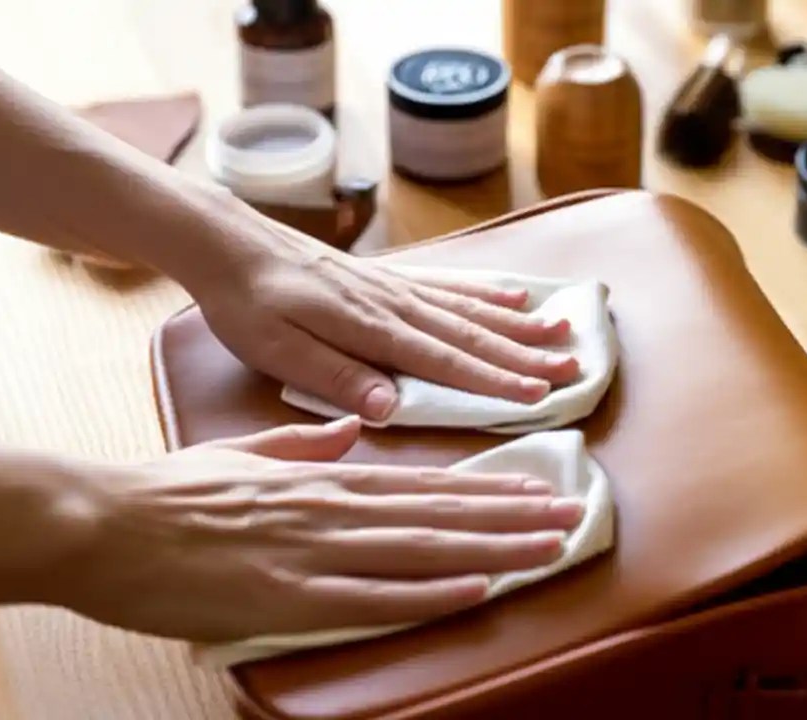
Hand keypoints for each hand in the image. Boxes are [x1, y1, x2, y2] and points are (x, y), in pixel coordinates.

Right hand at [66, 417, 583, 641]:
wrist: (100, 522)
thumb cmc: (168, 492)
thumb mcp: (243, 452)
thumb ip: (301, 443)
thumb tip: (349, 430)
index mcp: (321, 477)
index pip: (424, 482)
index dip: (486, 487)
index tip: (536, 488)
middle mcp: (331, 507)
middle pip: (440, 511)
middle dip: (511, 515)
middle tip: (571, 516)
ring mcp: (312, 550)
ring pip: (422, 546)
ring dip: (493, 546)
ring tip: (548, 546)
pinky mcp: (287, 594)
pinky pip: (372, 595)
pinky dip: (428, 591)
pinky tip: (475, 589)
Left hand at [188, 208, 580, 421]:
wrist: (230, 243)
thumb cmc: (247, 304)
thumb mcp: (275, 351)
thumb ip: (334, 378)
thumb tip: (391, 408)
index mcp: (369, 329)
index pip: (443, 361)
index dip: (494, 382)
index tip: (539, 396)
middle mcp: (394, 304)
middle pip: (472, 334)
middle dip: (526, 355)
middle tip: (575, 369)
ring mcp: (396, 286)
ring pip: (471, 308)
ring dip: (520, 324)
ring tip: (565, 331)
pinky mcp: (389, 276)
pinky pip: (451, 285)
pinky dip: (488, 293)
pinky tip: (515, 298)